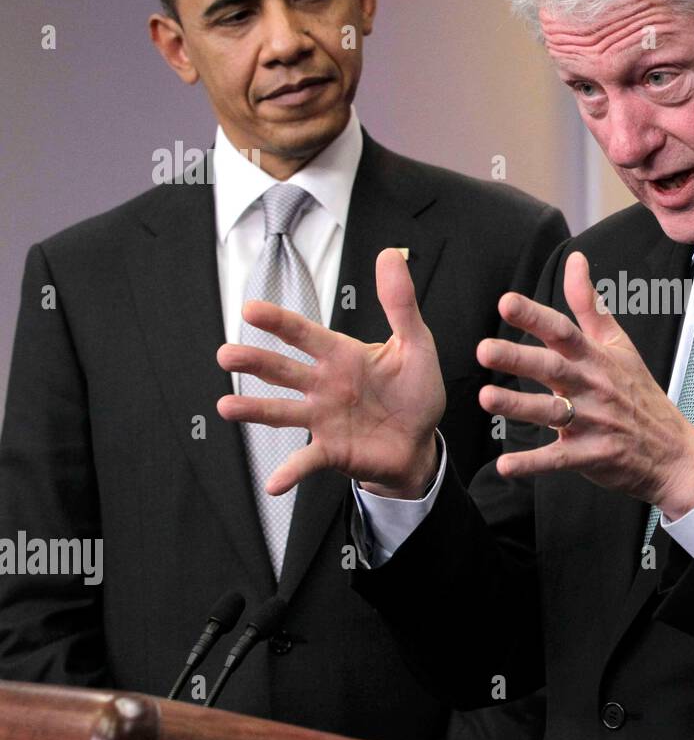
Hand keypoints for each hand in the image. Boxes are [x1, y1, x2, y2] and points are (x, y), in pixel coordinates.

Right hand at [215, 248, 444, 498]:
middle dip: (255, 362)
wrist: (421, 442)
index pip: (304, 334)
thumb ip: (400, 304)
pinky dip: (289, 472)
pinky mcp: (331, 451)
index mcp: (341, 355)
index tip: (251, 309)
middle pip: (283, 370)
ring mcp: (323, 419)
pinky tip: (273, 483)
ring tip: (226, 406)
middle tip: (226, 354)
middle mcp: (324, 385)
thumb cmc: (415, 392)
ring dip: (255, 409)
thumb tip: (389, 256)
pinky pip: (306, 461)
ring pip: (282, 411)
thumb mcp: (416, 345)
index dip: (279, 321)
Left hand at [477, 251, 693, 518]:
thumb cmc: (639, 393)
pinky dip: (533, 463)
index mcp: (596, 358)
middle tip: (484, 350)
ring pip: (552, 412)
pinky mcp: (591, 455)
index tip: (506, 302)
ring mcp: (592, 422)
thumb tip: (575, 259)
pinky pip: (558, 459)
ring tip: (486, 397)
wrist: (672, 451)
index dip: (535, 316)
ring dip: (519, 406)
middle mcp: (592, 386)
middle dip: (519, 359)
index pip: (563, 330)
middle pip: (553, 368)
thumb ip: (589, 304)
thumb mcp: (619, 344)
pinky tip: (505, 464)